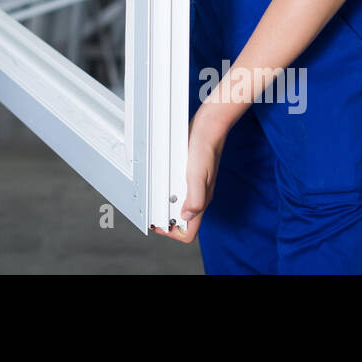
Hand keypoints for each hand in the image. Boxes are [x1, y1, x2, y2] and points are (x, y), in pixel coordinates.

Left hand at [151, 105, 224, 244]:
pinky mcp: (189, 176)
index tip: (159, 224)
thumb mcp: (198, 175)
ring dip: (166, 206)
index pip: (190, 231)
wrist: (209, 129)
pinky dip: (168, 191)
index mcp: (201, 200)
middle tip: (153, 212)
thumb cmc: (206, 149)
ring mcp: (194, 187)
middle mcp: (198, 196)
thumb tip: (187, 217)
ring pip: (179, 206)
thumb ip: (194, 198)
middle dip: (166, 220)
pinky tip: (162, 183)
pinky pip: (178, 191)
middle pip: (183, 221)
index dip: (173, 232)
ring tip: (154, 198)